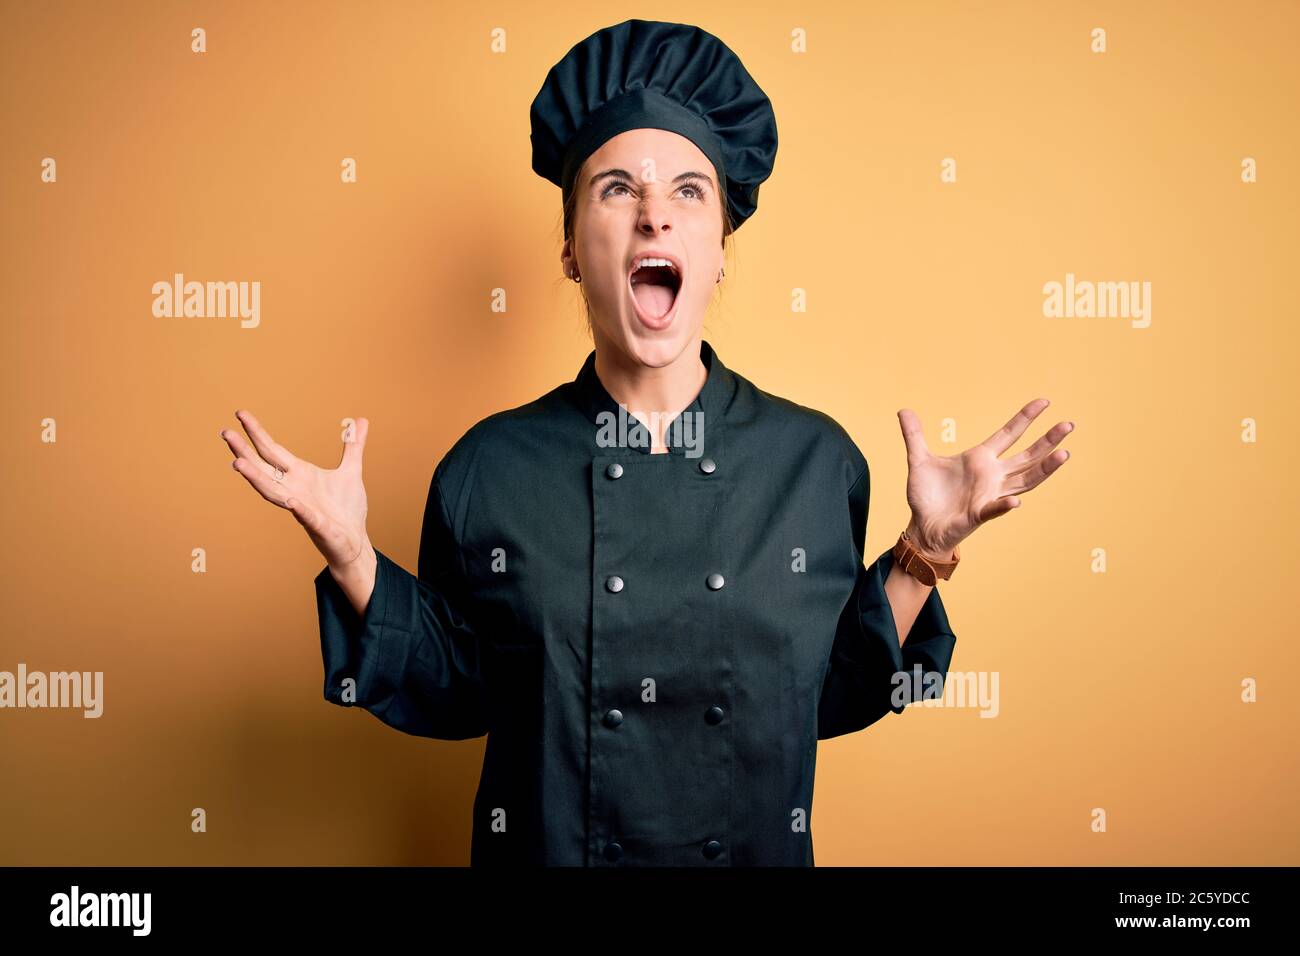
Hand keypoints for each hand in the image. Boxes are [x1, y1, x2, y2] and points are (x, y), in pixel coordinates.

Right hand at [220, 410, 373, 578]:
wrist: (355, 540)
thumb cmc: (347, 508)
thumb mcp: (352, 471)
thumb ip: (354, 445)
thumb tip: (361, 419)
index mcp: (300, 474)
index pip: (273, 450)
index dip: (257, 432)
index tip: (240, 413)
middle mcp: (294, 489)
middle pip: (264, 467)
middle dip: (244, 450)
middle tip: (225, 432)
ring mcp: (302, 508)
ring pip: (273, 492)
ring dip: (255, 478)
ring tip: (237, 463)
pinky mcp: (318, 525)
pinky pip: (305, 516)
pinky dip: (298, 508)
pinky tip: (291, 501)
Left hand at [897, 398, 1073, 559]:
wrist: (922, 526)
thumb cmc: (926, 496)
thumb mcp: (918, 460)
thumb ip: (914, 435)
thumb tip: (903, 410)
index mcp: (980, 459)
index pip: (1009, 434)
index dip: (1026, 418)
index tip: (1044, 402)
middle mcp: (992, 476)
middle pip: (1027, 456)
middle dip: (1047, 441)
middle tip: (1068, 425)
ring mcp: (989, 495)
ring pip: (1024, 481)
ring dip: (1044, 469)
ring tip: (1064, 454)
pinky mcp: (978, 514)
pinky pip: (995, 509)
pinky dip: (1004, 506)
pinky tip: (1016, 502)